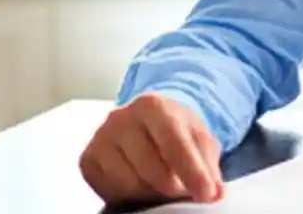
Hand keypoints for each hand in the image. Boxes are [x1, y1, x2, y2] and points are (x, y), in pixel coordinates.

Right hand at [79, 94, 224, 204]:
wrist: (148, 122)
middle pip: (150, 168)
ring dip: (151, 193)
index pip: (172, 141)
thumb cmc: (176, 131)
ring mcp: (100, 138)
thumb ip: (208, 164)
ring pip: (129, 184)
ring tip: (162, 183)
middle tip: (183, 189)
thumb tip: (214, 192)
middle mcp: (120, 117)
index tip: (207, 194)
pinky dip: (129, 196)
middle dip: (172, 186)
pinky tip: (140, 183)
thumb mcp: (199, 139)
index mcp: (152, 105)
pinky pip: (110, 192)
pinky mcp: (87, 160)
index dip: (191, 171)